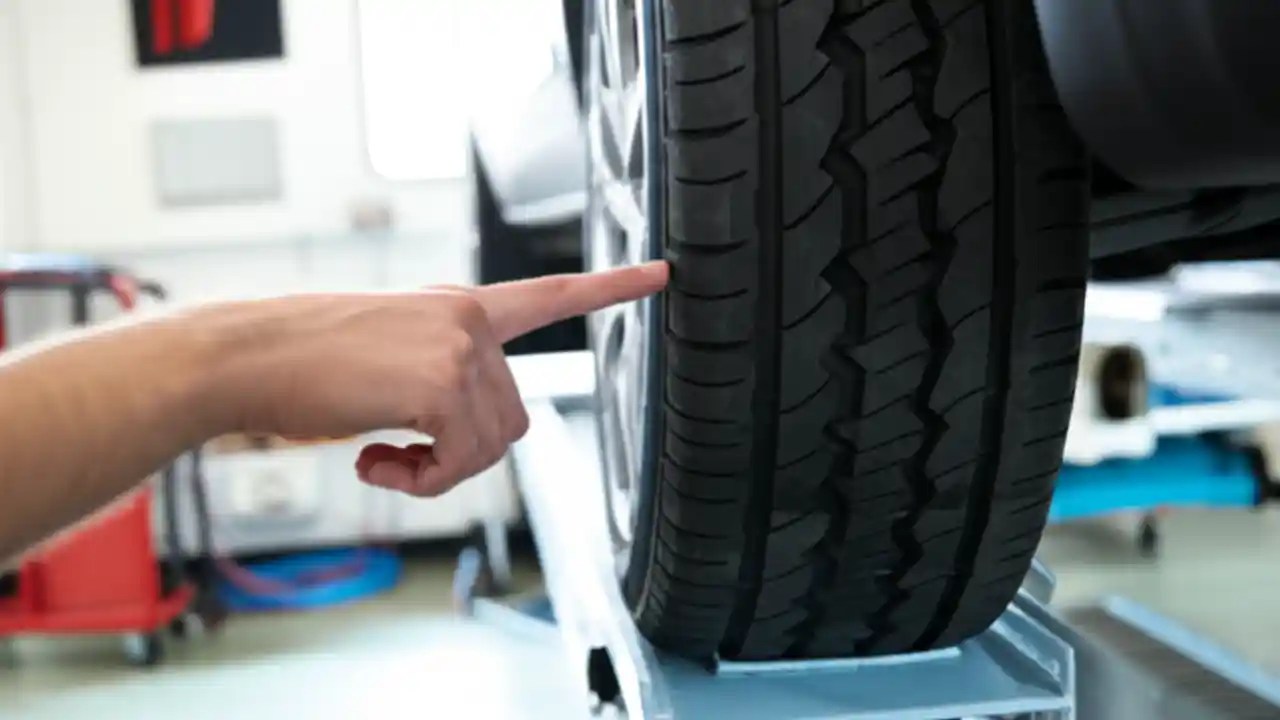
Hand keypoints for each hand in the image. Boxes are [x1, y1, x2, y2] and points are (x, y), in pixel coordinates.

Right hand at [210, 261, 667, 496]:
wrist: (246, 356)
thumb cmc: (306, 362)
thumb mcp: (389, 355)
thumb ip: (442, 378)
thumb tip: (469, 435)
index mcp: (458, 307)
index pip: (550, 294)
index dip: (610, 287)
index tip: (662, 273)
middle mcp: (468, 319)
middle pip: (512, 418)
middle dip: (460, 453)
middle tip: (397, 454)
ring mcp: (458, 347)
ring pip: (491, 446)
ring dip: (437, 471)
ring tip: (381, 454)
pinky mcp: (440, 383)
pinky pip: (460, 461)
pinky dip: (422, 480)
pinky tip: (374, 458)